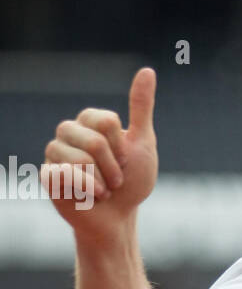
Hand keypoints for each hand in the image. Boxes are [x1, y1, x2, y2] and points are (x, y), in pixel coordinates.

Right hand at [41, 67, 157, 237]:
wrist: (119, 217)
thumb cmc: (132, 181)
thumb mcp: (143, 143)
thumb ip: (141, 108)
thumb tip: (147, 70)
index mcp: (89, 121)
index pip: (106, 121)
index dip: (121, 147)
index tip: (124, 159)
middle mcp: (68, 133)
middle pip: (94, 141)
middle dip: (113, 167)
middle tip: (115, 179)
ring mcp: (55, 154)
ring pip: (80, 160)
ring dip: (102, 182)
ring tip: (102, 189)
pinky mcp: (47, 176)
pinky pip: (66, 176)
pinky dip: (87, 191)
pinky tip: (88, 197)